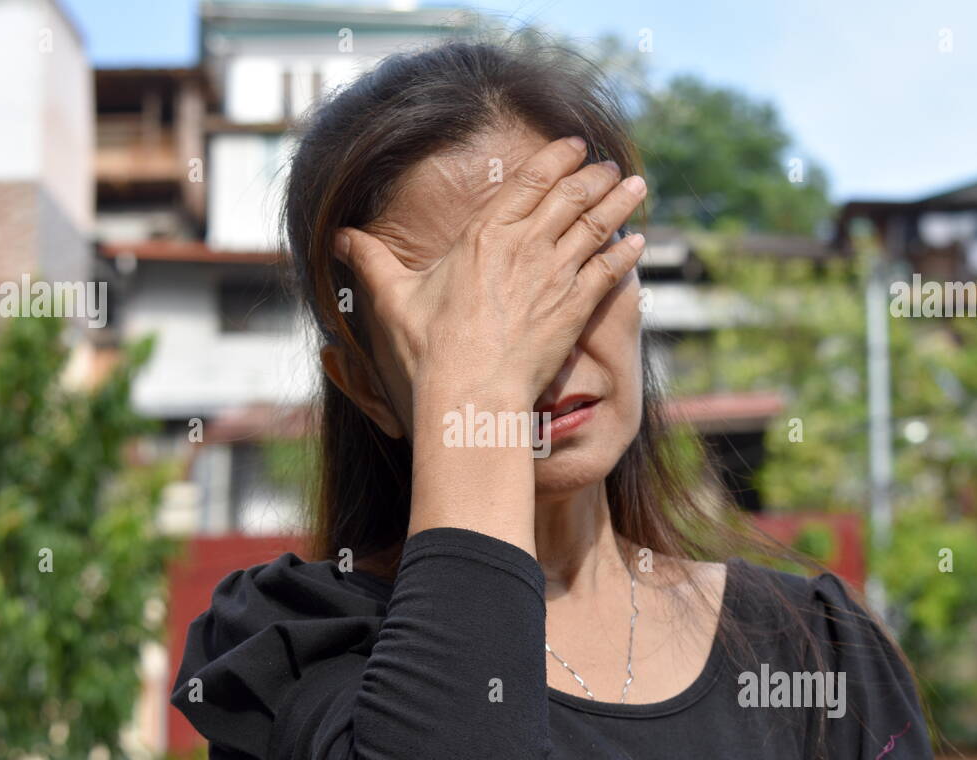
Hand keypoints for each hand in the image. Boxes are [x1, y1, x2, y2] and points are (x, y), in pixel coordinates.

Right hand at [333, 136, 646, 410]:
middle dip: (594, 177)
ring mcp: (554, 277)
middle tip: (610, 166)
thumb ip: (369, 261)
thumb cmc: (428, 351)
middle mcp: (525, 247)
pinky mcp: (574, 309)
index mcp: (483, 236)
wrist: (470, 395)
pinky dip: (626, 252)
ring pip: (595, 226)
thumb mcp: (391, 299)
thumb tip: (337, 239)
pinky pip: (608, 271)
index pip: (529, 183)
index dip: (555, 159)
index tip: (574, 146)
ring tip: (636, 186)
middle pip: (570, 197)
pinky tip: (639, 241)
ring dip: (618, 203)